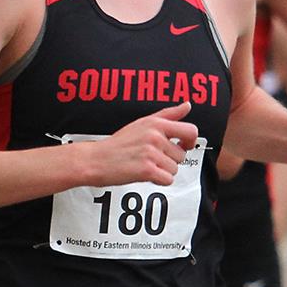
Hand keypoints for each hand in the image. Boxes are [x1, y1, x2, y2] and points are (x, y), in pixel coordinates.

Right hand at [83, 101, 197, 187]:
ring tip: (145, 165)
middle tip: (152, 158)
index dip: (190, 141)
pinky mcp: (147, 170)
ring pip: (174, 169)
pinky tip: (145, 174)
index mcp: (156, 123)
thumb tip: (187, 105)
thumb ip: (168, 114)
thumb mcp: (142, 123)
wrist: (96, 160)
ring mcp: (151, 153)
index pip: (190, 130)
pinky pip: (168, 180)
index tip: (181, 145)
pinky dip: (158, 180)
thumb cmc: (118, 144)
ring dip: (162, 171)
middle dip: (170, 160)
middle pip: (182, 155)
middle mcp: (155, 136)